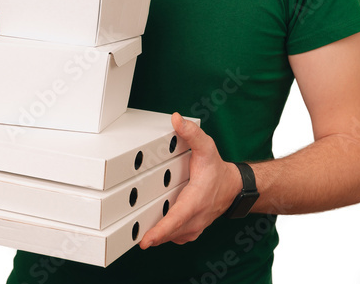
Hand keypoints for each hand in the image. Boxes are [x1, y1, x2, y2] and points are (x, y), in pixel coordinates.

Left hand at [139, 113, 242, 248]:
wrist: (232, 188)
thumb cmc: (217, 170)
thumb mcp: (207, 147)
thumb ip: (191, 133)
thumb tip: (176, 119)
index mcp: (196, 201)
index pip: (176, 220)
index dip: (160, 231)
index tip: (145, 241)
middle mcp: (194, 219)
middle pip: (168, 232)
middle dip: (149, 233)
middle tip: (127, 230)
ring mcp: (192, 229)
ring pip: (169, 237)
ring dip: (155, 233)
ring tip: (136, 225)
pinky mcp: (189, 232)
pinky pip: (172, 237)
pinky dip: (162, 234)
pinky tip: (151, 225)